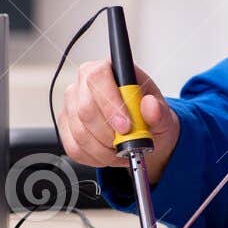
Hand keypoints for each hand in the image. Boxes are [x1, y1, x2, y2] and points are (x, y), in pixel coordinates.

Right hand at [57, 59, 179, 181]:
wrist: (142, 134)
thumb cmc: (148, 117)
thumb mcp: (162, 114)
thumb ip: (158, 111)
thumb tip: (150, 106)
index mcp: (108, 69)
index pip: (98, 78)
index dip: (110, 105)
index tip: (126, 127)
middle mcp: (84, 83)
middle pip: (85, 108)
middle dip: (109, 134)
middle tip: (126, 144)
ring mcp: (72, 104)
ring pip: (80, 132)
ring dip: (104, 150)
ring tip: (121, 151)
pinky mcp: (66, 125)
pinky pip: (74, 147)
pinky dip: (94, 158)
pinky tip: (108, 154)